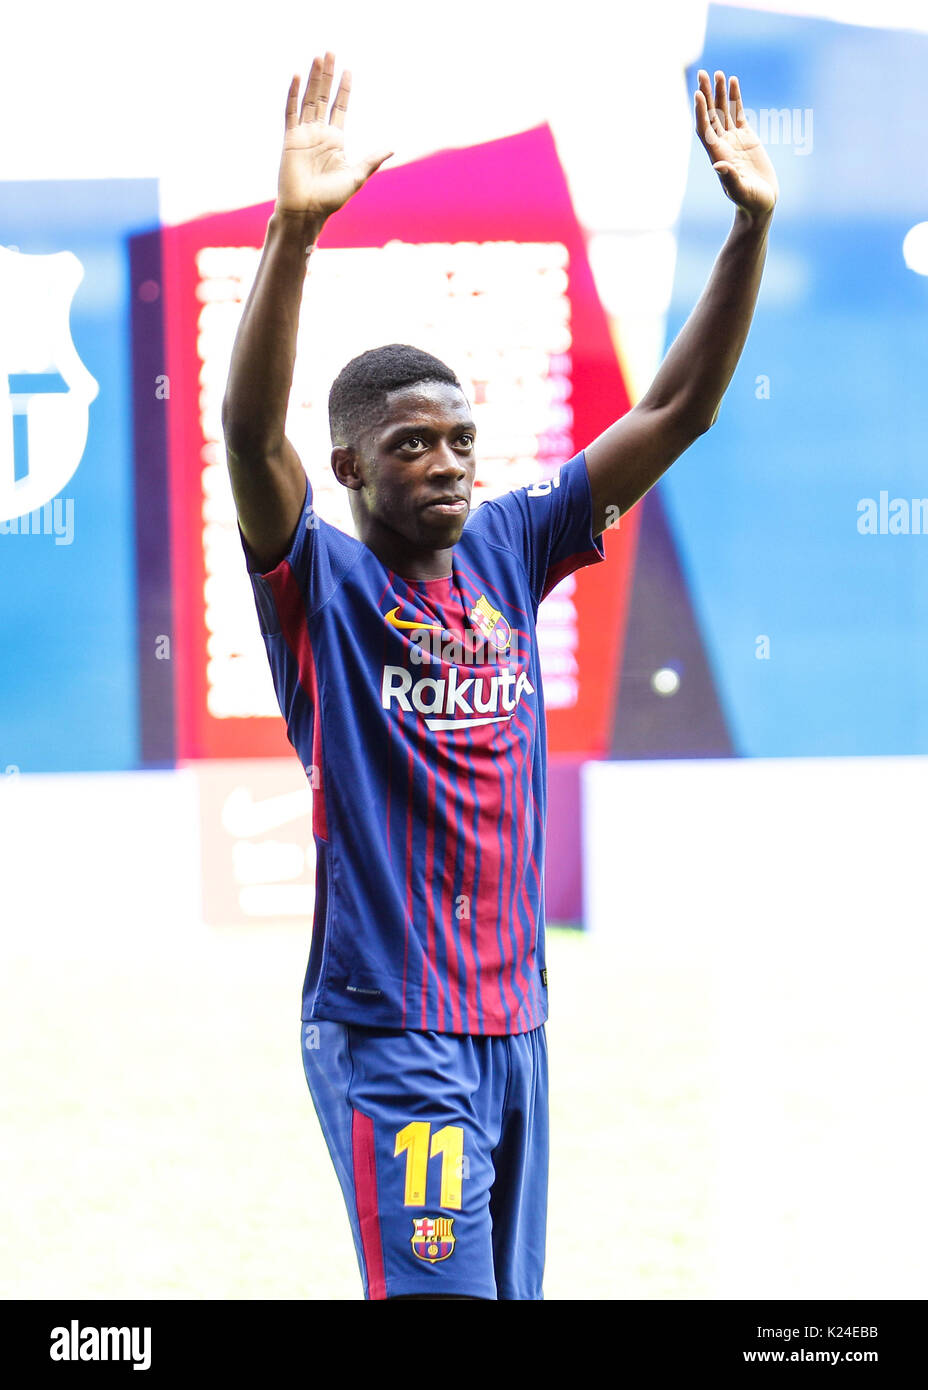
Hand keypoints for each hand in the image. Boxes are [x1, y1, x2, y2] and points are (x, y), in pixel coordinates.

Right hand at [276, 52, 392, 222]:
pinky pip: (291, 112)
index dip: (344, 89)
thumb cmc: (331, 199)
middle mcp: (319, 134)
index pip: (340, 107)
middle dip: (327, 75)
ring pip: (308, 99)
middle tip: (330, 52)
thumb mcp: (357, 177)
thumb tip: (392, 148)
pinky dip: (293, 94)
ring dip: (313, 78)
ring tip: (318, 57)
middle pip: (323, 97)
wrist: (307, 211)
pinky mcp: (290, 139)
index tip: (348, 70)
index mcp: (336, 141)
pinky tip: (296, 76)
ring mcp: (304, 134)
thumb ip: (372, 160)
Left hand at [695, 70, 777, 220]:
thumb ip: (730, 179)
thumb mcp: (741, 191)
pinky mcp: (747, 137)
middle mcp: (722, 145)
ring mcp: (734, 140)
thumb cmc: (750, 201)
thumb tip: (718, 166)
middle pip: (710, 115)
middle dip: (705, 95)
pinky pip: (738, 113)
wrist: (761, 204)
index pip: (705, 129)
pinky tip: (733, 82)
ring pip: (723, 111)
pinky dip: (735, 98)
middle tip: (701, 73)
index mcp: (718, 155)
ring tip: (717, 73)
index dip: (700, 112)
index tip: (697, 93)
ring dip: (719, 92)